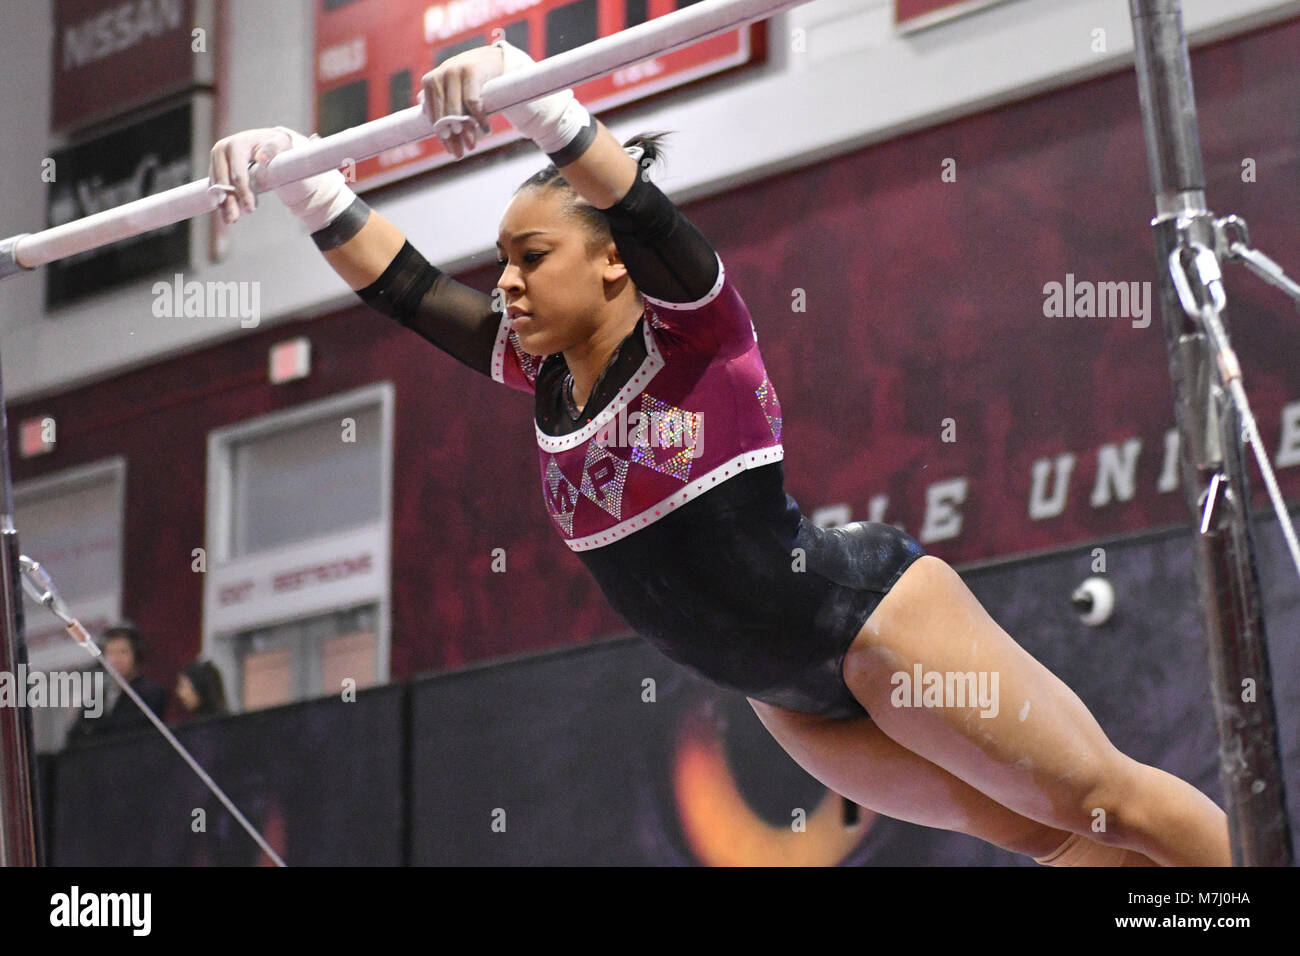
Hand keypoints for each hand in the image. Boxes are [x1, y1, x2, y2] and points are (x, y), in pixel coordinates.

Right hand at [209, 127, 351, 232]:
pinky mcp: (215, 167)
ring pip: (217, 186)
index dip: (244, 192)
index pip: (238, 173)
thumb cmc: (275, 143)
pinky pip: (216, 187)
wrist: (265, 140)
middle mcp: (221, 150)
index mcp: (236, 145)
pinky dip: (221, 201)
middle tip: (236, 219)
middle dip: (230, 201)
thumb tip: (262, 158)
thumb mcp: (280, 143)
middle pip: (224, 180)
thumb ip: (273, 149)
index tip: (251, 209)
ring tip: (231, 220)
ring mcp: (216, 159)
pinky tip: (226, 215)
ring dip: (223, 204)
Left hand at [418, 45, 501, 158]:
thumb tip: (422, 110)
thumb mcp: (451, 87)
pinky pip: (472, 101)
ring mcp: (454, 71)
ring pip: (457, 110)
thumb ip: (437, 97)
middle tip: (461, 153)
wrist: (491, 59)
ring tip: (472, 144)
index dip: (442, 136)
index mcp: (430, 81)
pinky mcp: (471, 71)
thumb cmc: (470, 78)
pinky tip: (485, 128)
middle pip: (444, 114)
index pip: (433, 115)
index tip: (451, 151)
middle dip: (453, 137)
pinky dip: (478, 118)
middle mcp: (439, 74)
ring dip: (466, 131)